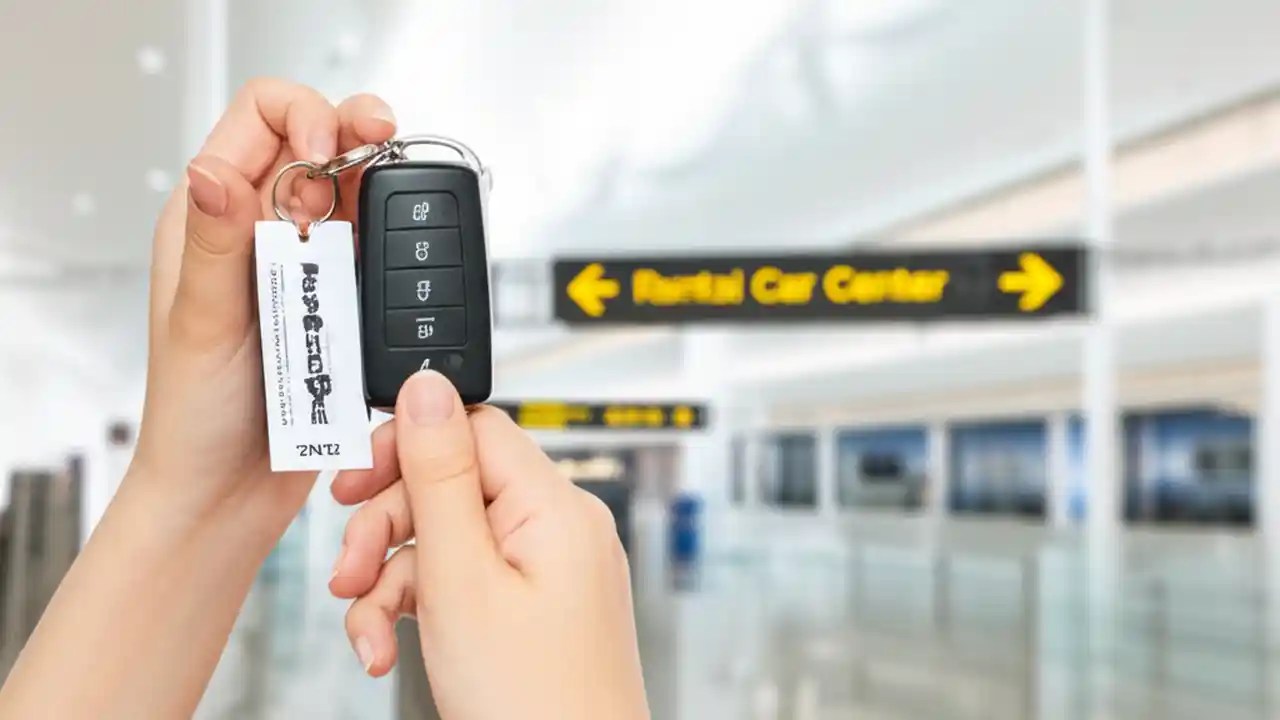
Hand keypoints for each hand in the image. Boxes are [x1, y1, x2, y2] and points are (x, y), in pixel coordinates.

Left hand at [128, 78, 396, 527]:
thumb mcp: (202, 325)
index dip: (305, 114)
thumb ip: (214, 244)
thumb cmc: (195, 417)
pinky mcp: (333, 300)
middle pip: (317, 142)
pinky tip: (396, 256)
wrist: (229, 494)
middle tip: (387, 145)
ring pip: (352, 194)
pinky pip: (372, 253)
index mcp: (211, 216)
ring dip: (379, 188)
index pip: (260, 117)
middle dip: (357, 131)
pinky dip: (391, 245)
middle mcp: (257, 230)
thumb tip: (211, 170)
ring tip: (392, 206)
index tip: (332, 152)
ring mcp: (298, 264)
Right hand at [329, 372, 649, 719]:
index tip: (353, 479)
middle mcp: (560, 529)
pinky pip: (465, 581)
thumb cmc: (533, 703)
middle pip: (451, 485)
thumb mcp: (462, 580)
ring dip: (392, 580)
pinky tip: (390, 648)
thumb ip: (439, 478)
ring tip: (369, 633)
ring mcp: (548, 570)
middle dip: (387, 527)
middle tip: (349, 569)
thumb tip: (427, 387)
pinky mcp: (532, 607)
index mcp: (556, 507)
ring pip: (448, 540)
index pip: (473, 427)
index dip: (406, 446)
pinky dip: (420, 608)